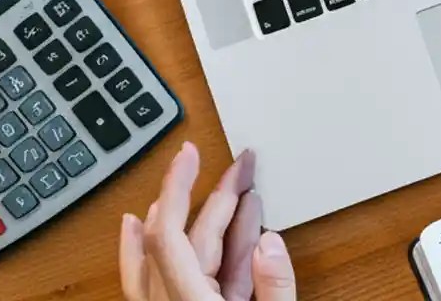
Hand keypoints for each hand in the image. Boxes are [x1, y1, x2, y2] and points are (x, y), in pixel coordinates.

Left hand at [119, 143, 296, 300]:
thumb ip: (273, 287)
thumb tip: (271, 243)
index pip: (167, 235)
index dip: (176, 188)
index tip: (188, 154)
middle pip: (183, 239)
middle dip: (217, 198)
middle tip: (243, 167)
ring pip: (176, 255)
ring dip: (202, 219)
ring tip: (230, 188)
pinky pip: (171, 277)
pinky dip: (180, 252)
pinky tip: (189, 233)